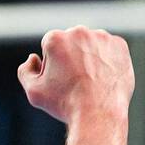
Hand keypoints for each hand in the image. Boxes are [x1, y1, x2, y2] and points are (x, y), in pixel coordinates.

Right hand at [18, 26, 133, 124]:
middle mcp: (79, 32)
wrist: (99, 113)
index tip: (58, 80)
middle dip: (70, 58)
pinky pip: (108, 50)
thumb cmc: (65, 103)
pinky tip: (102, 78)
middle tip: (74, 82)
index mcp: (55, 39)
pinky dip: (105, 61)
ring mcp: (102, 37)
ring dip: (88, 58)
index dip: (51, 65)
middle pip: (70, 42)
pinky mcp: (119, 45)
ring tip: (89, 81)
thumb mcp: (34, 92)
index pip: (49, 46)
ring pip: (90, 45)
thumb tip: (33, 58)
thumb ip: (25, 71)